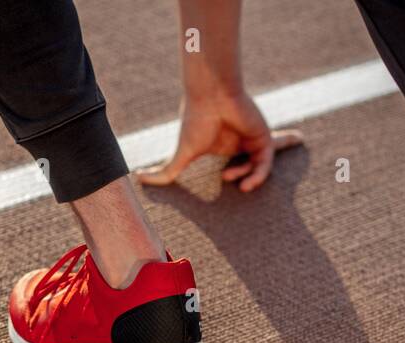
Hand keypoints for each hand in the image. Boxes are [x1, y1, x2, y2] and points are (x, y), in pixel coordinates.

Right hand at [137, 89, 302, 192]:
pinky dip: (259, 175)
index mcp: (224, 145)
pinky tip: (247, 184)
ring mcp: (253, 139)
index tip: (223, 177)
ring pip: (260, 166)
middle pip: (253, 165)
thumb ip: (166, 171)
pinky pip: (267, 161)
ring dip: (253, 179)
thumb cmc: (195, 121)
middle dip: (247, 177)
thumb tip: (138, 179)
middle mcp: (240, 142)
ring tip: (243, 187)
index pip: (237, 164)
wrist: (210, 94)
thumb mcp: (182, 153)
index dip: (236, 174)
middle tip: (228, 177)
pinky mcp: (263, 137)